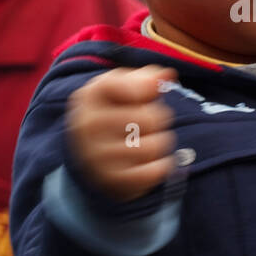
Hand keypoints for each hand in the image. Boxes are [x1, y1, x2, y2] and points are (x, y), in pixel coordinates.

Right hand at [67, 64, 177, 201]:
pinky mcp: (111, 181)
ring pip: (155, 146)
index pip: (132, 87)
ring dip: (160, 143)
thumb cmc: (113, 111)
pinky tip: (147, 160)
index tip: (146, 93)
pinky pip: (155, 171)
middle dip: (158, 119)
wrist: (90, 151)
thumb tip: (166, 75)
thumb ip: (146, 78)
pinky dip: (159, 165)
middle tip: (146, 121)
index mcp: (90, 95)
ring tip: (145, 140)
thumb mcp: (124, 86)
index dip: (148, 89)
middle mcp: (88, 126)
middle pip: (151, 118)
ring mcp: (97, 156)